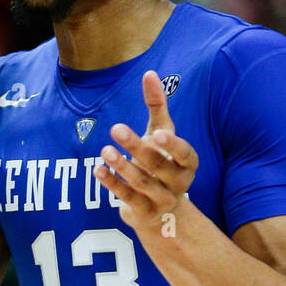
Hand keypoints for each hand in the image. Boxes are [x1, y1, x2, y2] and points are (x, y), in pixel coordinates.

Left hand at [93, 70, 198, 236]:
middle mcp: (179, 183)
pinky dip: (113, 184)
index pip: (185, 154)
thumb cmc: (162, 162)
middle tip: (116, 129)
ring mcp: (162, 201)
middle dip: (137, 147)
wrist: (161, 211)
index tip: (156, 132)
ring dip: (122, 166)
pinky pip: (128, 198)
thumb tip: (149, 73)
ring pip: (143, 184)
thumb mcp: (162, 133)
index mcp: (188, 163)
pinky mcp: (144, 213)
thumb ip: (157, 106)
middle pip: (159, 166)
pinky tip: (98, 170)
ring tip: (105, 150)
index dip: (172, 144)